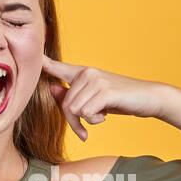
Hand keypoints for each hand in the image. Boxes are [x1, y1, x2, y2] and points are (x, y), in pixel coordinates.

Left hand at [42, 55, 166, 140]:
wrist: (149, 98)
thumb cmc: (121, 100)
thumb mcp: (94, 98)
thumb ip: (72, 94)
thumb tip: (50, 87)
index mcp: (83, 73)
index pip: (58, 67)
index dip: (43, 63)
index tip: (31, 56)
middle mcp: (87, 73)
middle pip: (65, 104)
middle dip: (75, 121)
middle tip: (89, 125)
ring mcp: (95, 80)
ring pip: (74, 110)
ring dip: (87, 121)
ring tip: (102, 114)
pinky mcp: (104, 91)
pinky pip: (86, 113)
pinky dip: (95, 121)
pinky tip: (107, 114)